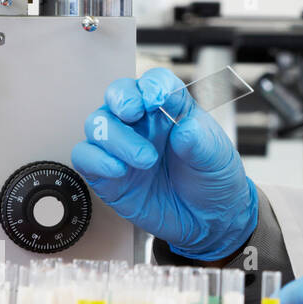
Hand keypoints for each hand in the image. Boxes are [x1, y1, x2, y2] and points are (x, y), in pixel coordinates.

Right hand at [70, 67, 257, 260]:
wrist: (207, 220)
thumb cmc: (212, 180)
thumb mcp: (217, 157)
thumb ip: (200, 141)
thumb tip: (184, 129)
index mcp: (171, 110)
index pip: (155, 83)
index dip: (153, 85)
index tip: (159, 97)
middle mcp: (143, 124)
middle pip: (118, 95)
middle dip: (122, 98)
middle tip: (135, 112)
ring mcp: (122, 148)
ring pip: (97, 124)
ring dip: (116, 137)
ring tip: (145, 159)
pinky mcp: (108, 174)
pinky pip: (86, 157)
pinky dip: (97, 160)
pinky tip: (119, 171)